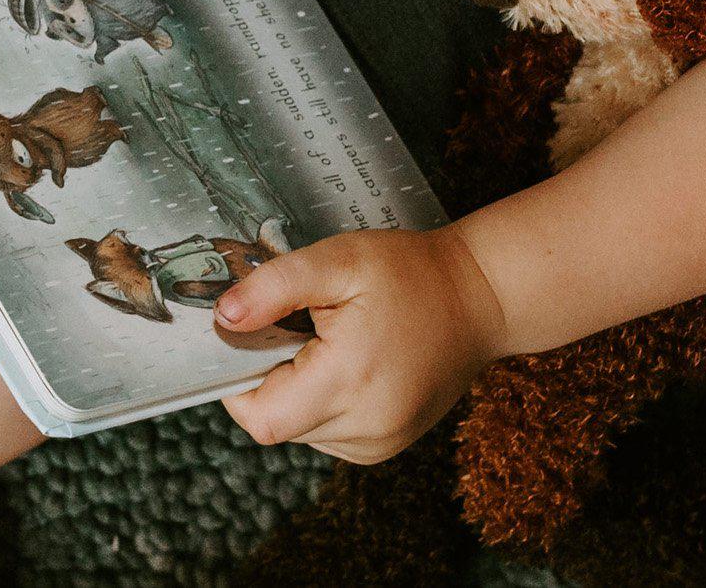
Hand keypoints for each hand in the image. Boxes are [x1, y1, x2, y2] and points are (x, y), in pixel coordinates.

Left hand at [216, 226, 507, 463]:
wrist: (480, 298)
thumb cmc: (411, 274)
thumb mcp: (337, 260)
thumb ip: (273, 288)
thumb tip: (225, 318)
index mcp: (350, 381)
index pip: (261, 418)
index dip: (238, 383)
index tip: (250, 341)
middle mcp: (367, 426)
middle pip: (277, 424)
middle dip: (269, 379)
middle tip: (300, 329)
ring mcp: (379, 442)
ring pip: (299, 431)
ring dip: (296, 392)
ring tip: (330, 344)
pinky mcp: (384, 445)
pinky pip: (327, 434)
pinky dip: (321, 403)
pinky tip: (347, 363)